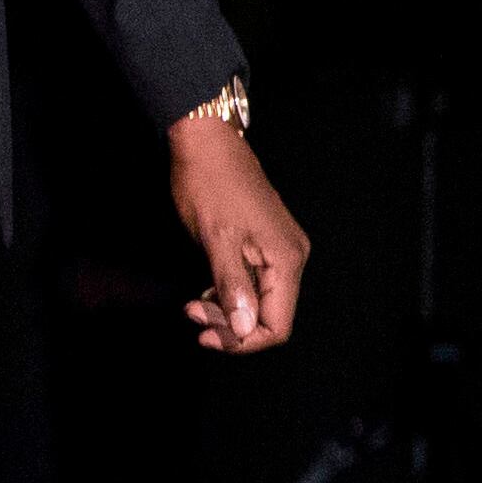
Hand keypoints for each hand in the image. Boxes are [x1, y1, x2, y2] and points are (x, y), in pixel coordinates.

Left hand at [170, 115, 309, 353]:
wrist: (205, 142)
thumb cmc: (209, 184)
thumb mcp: (216, 239)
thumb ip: (233, 286)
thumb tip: (246, 330)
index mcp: (286, 260)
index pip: (278, 325)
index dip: (244, 340)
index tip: (205, 335)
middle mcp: (290, 257)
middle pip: (269, 316)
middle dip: (231, 325)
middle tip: (191, 315)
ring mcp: (277, 249)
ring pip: (259, 301)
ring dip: (227, 311)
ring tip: (193, 306)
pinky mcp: (262, 242)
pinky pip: (252, 282)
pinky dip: (229, 293)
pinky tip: (205, 292)